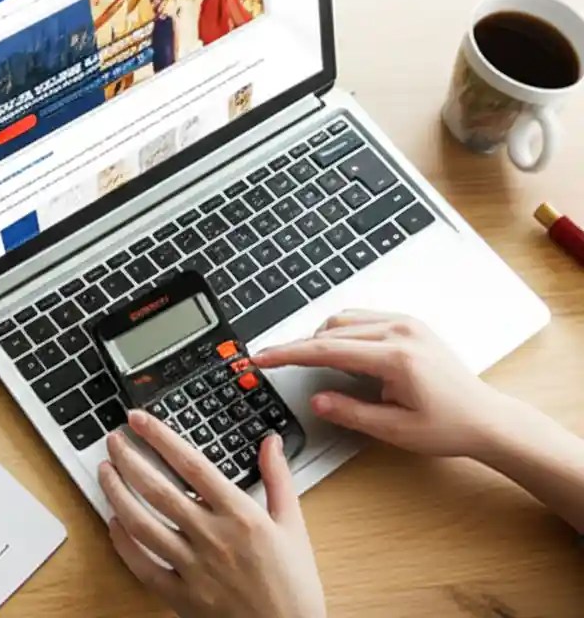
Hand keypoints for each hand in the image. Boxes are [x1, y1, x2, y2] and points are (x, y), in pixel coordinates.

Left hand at [99, 411, 325, 617]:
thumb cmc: (294, 585)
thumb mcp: (294, 526)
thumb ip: (279, 479)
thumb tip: (270, 442)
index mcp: (241, 516)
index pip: (192, 465)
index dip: (161, 437)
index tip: (139, 420)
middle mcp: (212, 538)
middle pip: (158, 490)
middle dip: (129, 459)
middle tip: (112, 440)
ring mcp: (193, 568)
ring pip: (142, 524)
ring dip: (117, 494)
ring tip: (104, 472)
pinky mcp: (181, 595)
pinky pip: (143, 566)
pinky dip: (123, 544)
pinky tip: (113, 523)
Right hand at [253, 310, 508, 457]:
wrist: (487, 418)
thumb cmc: (448, 426)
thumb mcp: (395, 429)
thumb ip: (350, 412)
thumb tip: (315, 400)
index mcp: (396, 357)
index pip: (327, 349)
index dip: (288, 354)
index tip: (262, 356)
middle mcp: (401, 331)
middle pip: (331, 330)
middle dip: (301, 347)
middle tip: (279, 364)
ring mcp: (407, 323)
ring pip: (344, 319)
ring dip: (322, 339)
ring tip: (318, 367)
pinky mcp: (409, 324)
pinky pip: (363, 318)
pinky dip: (343, 333)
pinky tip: (343, 355)